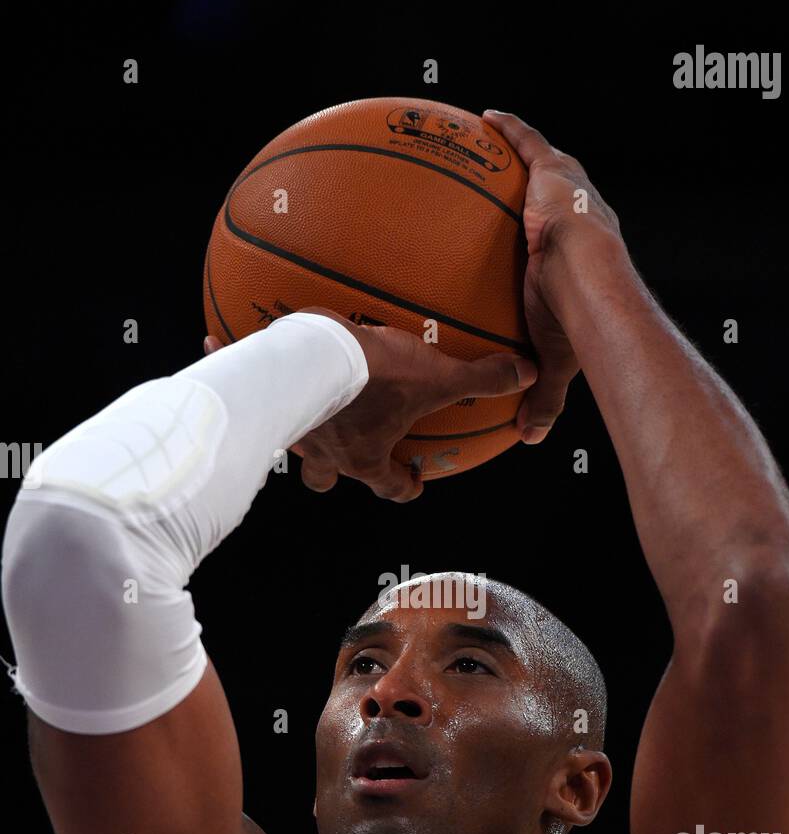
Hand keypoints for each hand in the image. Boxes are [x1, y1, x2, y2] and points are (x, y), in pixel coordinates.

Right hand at [204, 310, 536, 501]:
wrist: (305, 362)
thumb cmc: (372, 378)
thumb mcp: (436, 376)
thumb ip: (481, 378)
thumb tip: (526, 373)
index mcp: (366, 456)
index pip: (390, 487)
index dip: (405, 488)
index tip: (413, 482)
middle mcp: (326, 452)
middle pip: (328, 480)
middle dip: (337, 472)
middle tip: (346, 455)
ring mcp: (288, 430)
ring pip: (288, 442)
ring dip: (290, 427)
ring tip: (289, 404)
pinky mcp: (256, 397)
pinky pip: (241, 381)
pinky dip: (230, 365)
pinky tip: (216, 345)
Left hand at [482, 109, 622, 444]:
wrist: (590, 287)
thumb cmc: (579, 326)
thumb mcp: (555, 364)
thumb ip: (542, 396)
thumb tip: (529, 438)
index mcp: (588, 258)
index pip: (570, 245)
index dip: (559, 239)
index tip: (542, 240)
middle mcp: (583, 218)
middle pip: (560, 198)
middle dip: (544, 188)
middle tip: (522, 190)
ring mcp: (569, 193)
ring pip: (544, 165)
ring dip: (524, 154)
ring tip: (493, 143)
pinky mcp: (554, 172)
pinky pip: (527, 143)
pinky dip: (509, 129)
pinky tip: (486, 117)